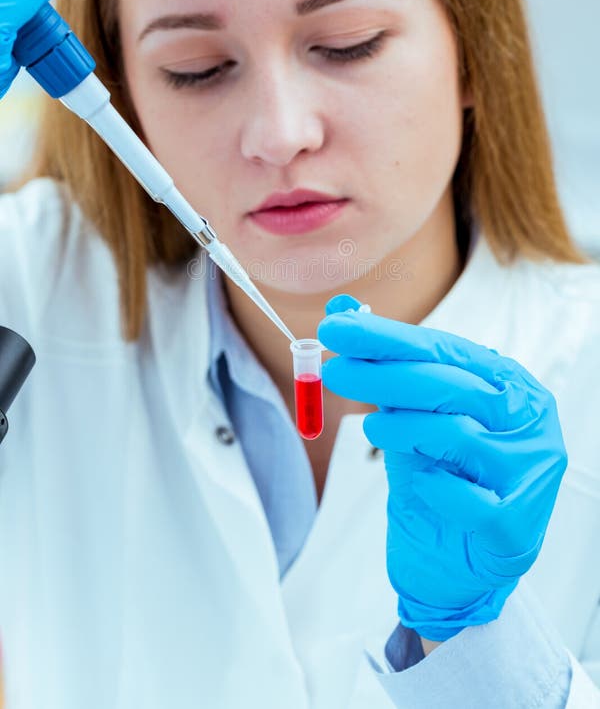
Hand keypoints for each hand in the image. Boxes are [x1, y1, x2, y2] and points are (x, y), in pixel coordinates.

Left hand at [317, 295, 567, 640]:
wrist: (456, 564)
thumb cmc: (439, 477)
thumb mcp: (408, 416)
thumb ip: (383, 366)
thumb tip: (340, 312)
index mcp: (509, 385)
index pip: (444, 350)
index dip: (386, 338)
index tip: (335, 329)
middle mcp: (528, 421)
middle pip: (450, 386)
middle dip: (383, 374)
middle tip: (332, 371)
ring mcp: (530, 473)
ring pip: (457, 435)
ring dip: (402, 426)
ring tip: (370, 427)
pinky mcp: (518, 526)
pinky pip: (467, 500)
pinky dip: (434, 488)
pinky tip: (420, 484)